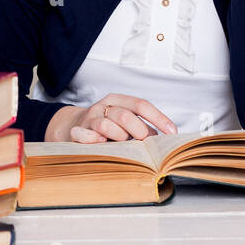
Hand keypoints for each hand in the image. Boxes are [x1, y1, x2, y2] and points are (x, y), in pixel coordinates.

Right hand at [62, 93, 178, 143]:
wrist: (73, 125)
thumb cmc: (107, 126)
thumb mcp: (125, 122)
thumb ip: (142, 128)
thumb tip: (163, 141)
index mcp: (119, 100)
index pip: (141, 105)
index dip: (159, 118)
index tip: (172, 132)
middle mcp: (104, 106)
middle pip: (126, 116)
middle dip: (139, 132)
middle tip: (144, 144)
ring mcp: (90, 118)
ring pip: (107, 125)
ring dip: (119, 138)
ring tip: (122, 144)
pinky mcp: (77, 131)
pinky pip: (84, 135)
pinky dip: (93, 140)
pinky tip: (101, 143)